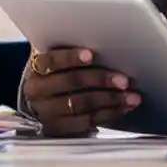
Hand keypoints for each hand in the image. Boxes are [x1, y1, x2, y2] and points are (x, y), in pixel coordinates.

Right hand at [23, 48, 140, 136]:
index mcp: (35, 69)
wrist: (41, 104)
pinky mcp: (59, 130)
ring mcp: (46, 113)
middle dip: (100, 79)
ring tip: (131, 96)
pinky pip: (86, 122)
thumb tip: (101, 36)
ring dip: (110, 100)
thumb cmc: (55, 75)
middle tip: (124, 80)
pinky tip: (122, 108)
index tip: (91, 55)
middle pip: (70, 83)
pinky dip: (108, 114)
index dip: (71, 57)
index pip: (51, 60)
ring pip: (81, 105)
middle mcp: (37, 92)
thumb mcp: (56, 59)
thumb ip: (69, 49)